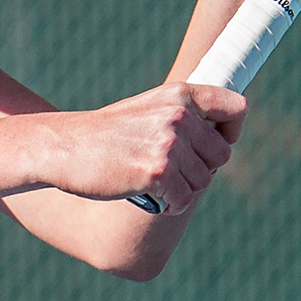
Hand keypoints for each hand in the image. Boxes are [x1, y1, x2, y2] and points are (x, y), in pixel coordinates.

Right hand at [47, 83, 246, 213]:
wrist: (63, 148)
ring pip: (204, 181)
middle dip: (200, 170)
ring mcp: (168, 144)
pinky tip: (149, 198)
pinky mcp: (157, 173)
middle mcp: (178, 115)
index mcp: (179, 95)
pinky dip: (170, 205)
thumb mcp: (147, 109)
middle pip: (222, 155)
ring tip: (154, 183)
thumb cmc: (107, 135)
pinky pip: (184, 200)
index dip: (231, 132)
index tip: (213, 144)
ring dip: (182, 190)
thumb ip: (183, 116)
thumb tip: (223, 138)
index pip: (237, 108)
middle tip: (170, 171)